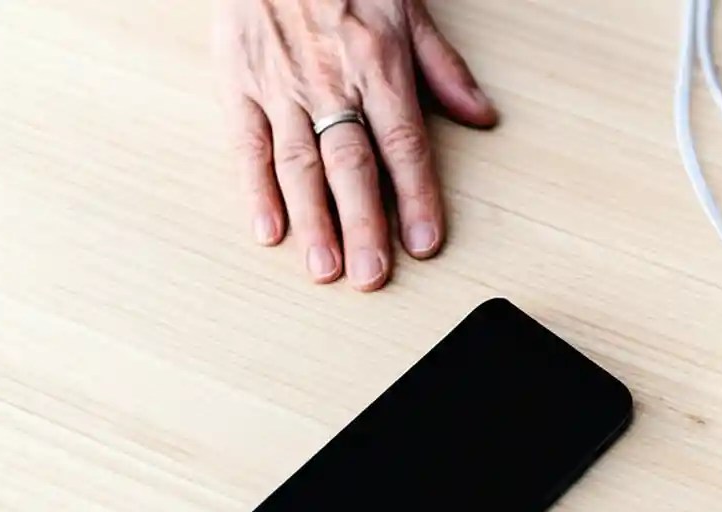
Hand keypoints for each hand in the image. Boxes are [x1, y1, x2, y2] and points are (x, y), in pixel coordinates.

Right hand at [214, 0, 496, 289]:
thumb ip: (444, 68)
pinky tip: (270, 230)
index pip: (404, 143)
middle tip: (371, 275)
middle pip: (351, 164)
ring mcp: (280, 84)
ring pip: (299, 164)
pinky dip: (256, 190)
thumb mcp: (408, 8)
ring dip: (313, 221)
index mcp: (377, 63)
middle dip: (363, 225)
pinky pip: (247, 144)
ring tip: (325, 268)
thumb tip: (483, 116)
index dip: (415, 197)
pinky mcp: (238, 81)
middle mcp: (329, 80)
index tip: (424, 242)